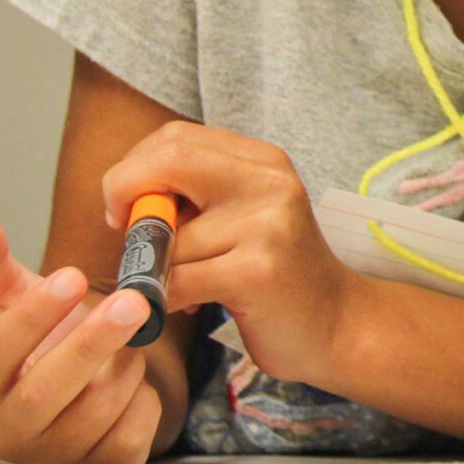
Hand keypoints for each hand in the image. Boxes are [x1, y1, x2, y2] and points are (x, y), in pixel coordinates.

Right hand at [0, 216, 159, 463]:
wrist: (85, 390)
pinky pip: (129, 438)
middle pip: (42, 393)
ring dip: (125, 367)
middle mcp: (7, 432)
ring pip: (94, 413)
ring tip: (131, 339)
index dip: (32, 317)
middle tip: (133, 300)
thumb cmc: (45, 342)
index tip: (72, 275)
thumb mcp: (18, 302)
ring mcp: (52, 460)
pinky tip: (138, 384)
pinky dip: (144, 403)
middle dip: (91, 343)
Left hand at [101, 122, 355, 389]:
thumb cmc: (276, 275)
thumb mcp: (246, 217)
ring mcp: (267, 224)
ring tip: (181, 286)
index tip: (128, 208)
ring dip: (153, 270)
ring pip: (166, 237)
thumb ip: (197, 196)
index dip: (134, 168)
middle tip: (127, 236)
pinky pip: (176, 280)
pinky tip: (189, 305)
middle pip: (168, 161)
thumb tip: (125, 200)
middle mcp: (269, 182)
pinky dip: (164, 299)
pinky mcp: (257, 271)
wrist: (338, 326)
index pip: (175, 137)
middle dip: (126, 196)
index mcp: (263, 161)